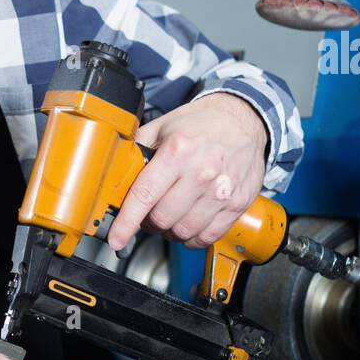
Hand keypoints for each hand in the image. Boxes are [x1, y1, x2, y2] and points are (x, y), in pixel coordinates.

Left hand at [107, 93, 268, 252]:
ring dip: (171, 230)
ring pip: (184, 231)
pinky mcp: (237, 203)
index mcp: (177, 151)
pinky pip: (207, 236)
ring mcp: (221, 190)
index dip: (126, 222)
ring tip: (171, 215)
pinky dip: (193, 237)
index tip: (116, 238)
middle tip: (150, 212)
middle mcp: (201, 172)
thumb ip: (136, 152)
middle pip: (162, 219)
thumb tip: (114, 177)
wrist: (245, 120)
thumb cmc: (201, 124)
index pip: (144, 195)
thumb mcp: (162, 127)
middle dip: (150, 221)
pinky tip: (190, 223)